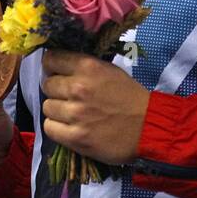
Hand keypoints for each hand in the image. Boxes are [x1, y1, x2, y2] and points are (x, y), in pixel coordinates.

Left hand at [40, 49, 149, 164]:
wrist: (149, 127)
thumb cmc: (131, 97)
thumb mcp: (109, 71)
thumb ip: (84, 67)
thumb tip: (59, 66)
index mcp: (88, 67)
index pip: (51, 60)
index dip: (52, 67)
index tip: (57, 73)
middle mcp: (78, 88)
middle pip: (46, 85)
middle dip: (56, 90)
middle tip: (69, 97)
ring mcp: (76, 114)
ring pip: (46, 107)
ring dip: (56, 111)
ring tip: (71, 114)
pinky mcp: (76, 137)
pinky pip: (49, 128)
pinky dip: (57, 128)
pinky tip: (70, 127)